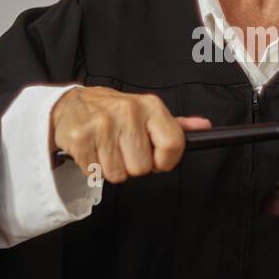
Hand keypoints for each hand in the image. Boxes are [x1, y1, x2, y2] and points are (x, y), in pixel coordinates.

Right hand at [50, 87, 211, 182]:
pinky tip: (92, 150)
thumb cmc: (114, 112)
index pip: (173, 145)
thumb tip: (205, 127)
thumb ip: (176, 125)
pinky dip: (92, 167)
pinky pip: (95, 173)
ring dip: (111, 168)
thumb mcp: (147, 113)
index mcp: (150, 106)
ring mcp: (102, 124)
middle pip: (143, 168)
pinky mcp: (80, 138)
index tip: (156, 159)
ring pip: (118, 175)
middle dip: (132, 165)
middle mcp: (128, 112)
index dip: (165, 161)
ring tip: (106, 148)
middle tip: (122, 149)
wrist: (73, 104)